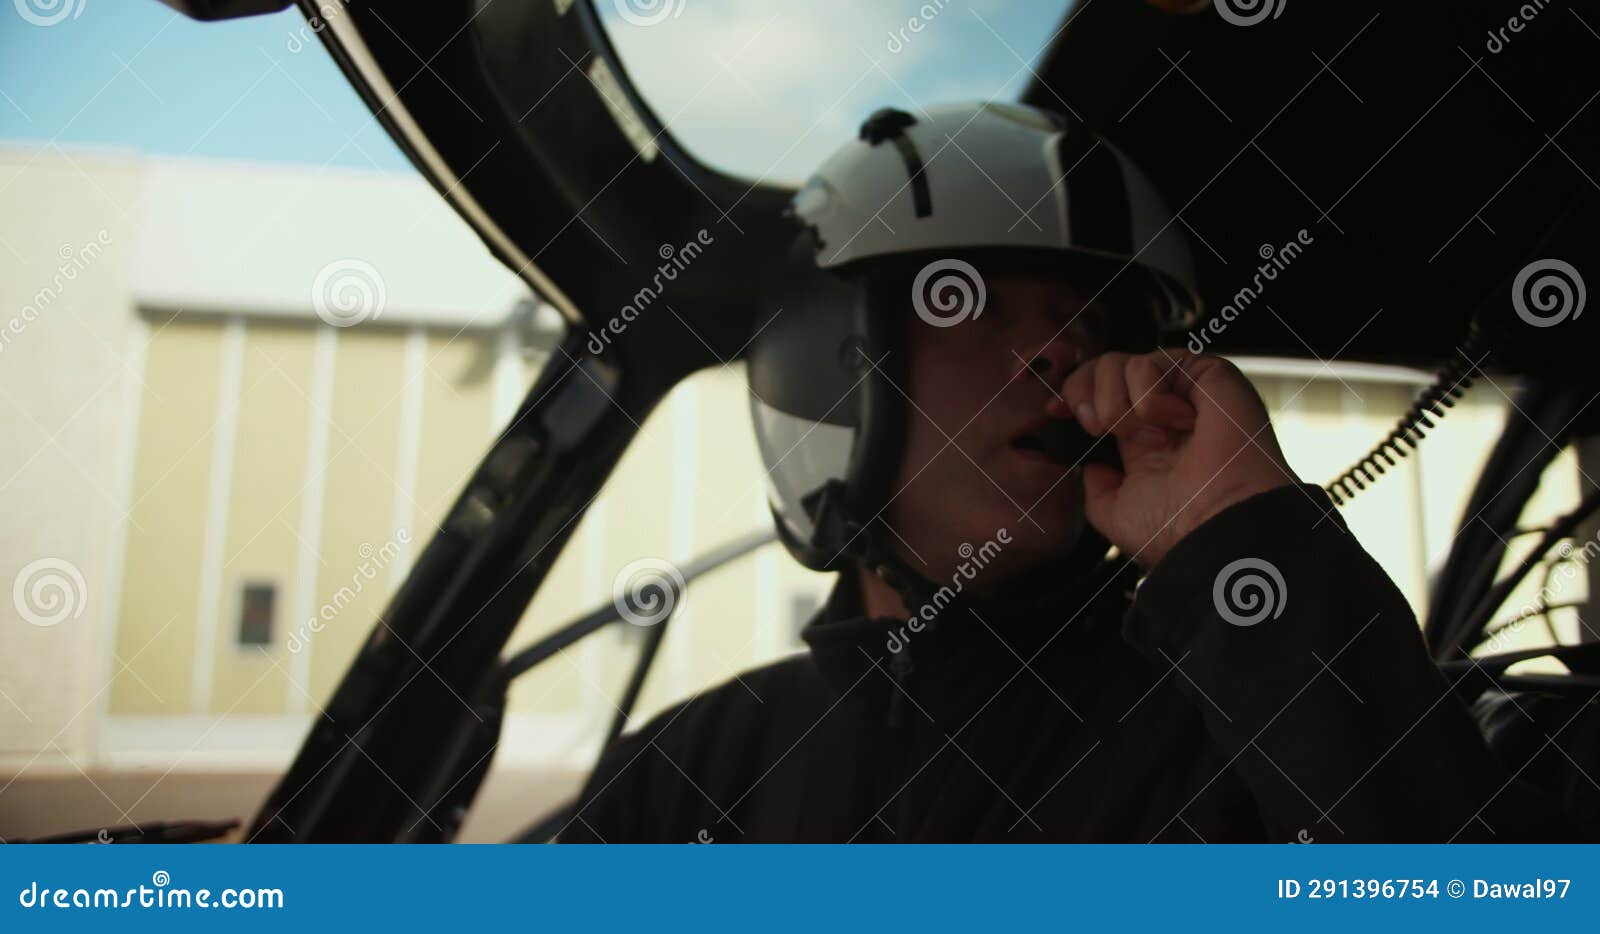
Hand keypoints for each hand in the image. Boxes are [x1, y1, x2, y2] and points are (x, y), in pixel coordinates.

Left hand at [1050, 350, 1297, 567]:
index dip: (1072, 394)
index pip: (1096, 395)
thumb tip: (1087, 465)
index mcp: (1139, 441)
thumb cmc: (1174, 527)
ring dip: (1120, 405)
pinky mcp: (1206, 374)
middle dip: (1084, 395)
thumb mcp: (1113, 512)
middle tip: (1098, 428)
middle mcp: (1160, 412)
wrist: (1215, 525)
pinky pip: (1152, 362)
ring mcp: (1181, 391)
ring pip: (1119, 363)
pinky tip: (1176, 425)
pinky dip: (1150, 397)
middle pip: (1101, 368)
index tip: (1054, 411)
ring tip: (1151, 439)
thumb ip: (1095, 485)